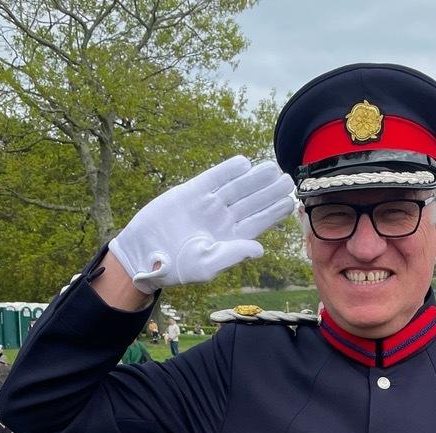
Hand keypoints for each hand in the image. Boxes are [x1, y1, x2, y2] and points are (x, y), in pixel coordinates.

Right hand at [108, 155, 295, 292]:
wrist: (145, 254)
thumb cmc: (177, 267)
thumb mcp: (207, 265)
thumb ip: (234, 255)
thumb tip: (260, 248)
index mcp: (230, 239)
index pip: (258, 223)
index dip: (273, 212)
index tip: (290, 202)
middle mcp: (222, 220)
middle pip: (251, 202)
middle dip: (269, 191)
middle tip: (288, 180)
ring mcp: (208, 205)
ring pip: (236, 188)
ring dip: (254, 178)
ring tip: (272, 168)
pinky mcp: (191, 192)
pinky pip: (213, 178)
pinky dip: (227, 171)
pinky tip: (244, 163)